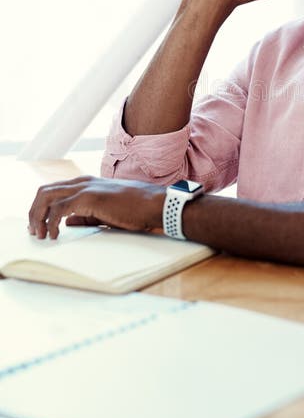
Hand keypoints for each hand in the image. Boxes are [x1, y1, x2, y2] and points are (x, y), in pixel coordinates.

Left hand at [28, 176, 165, 239]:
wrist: (153, 204)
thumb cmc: (135, 209)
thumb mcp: (104, 213)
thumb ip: (85, 216)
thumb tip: (67, 223)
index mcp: (86, 183)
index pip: (52, 191)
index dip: (40, 209)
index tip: (39, 226)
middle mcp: (82, 182)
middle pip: (44, 192)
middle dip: (34, 212)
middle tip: (35, 232)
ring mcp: (85, 188)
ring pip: (46, 197)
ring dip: (38, 217)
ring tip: (41, 235)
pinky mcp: (89, 198)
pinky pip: (59, 209)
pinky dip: (51, 223)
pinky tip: (55, 235)